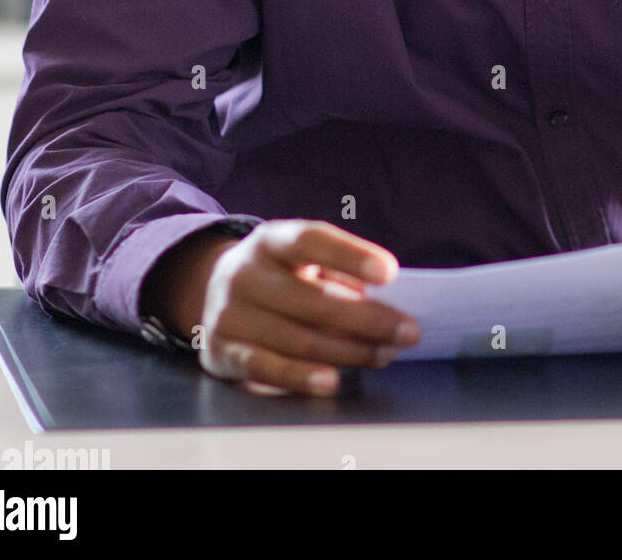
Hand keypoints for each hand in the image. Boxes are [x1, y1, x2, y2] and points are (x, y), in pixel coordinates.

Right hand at [151, 219, 421, 396]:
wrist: (213, 292)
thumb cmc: (280, 275)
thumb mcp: (303, 260)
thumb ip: (337, 273)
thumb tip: (381, 302)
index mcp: (270, 240)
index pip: (311, 240)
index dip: (351, 255)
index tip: (391, 274)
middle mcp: (244, 273)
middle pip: (313, 299)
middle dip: (369, 319)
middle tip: (408, 331)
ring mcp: (229, 313)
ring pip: (299, 338)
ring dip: (350, 351)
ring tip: (384, 354)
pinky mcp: (221, 352)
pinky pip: (267, 368)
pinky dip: (302, 377)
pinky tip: (334, 381)